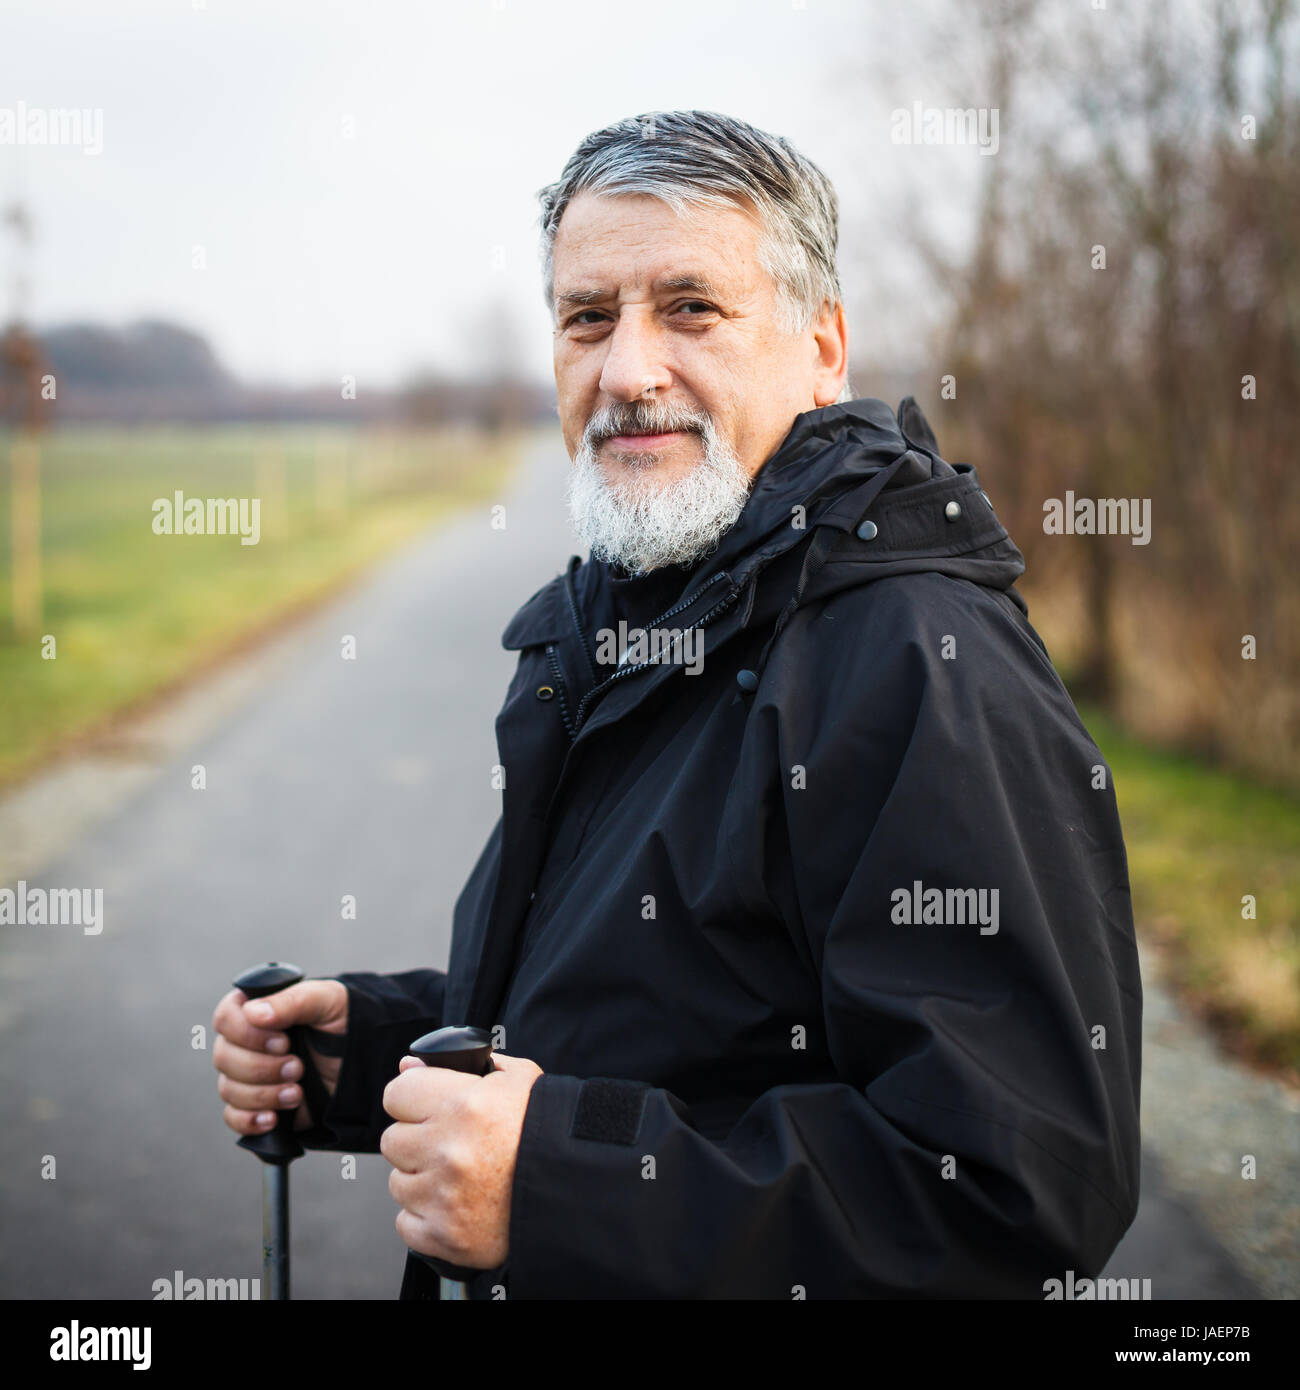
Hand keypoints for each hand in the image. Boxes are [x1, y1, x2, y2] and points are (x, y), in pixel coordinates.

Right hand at [212, 978, 348, 1137]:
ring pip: (229, 1089)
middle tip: (298, 1068)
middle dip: (262, 1068)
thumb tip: (253, 1013)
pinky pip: (233, 1117)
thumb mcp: (326, 1000)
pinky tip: (273, 1119)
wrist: (362, 1058)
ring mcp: (247, 1074)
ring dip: (263, 1094)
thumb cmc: (341, 1020)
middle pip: (224, 1058)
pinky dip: (249, 1120)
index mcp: (255, 1009)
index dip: (248, 1034)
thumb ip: (292, 1002)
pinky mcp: (256, 1104)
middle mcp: (244, 1042)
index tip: (283, 1042)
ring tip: (297, 1093)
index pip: (225, 1018)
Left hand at [381, 1052, 542, 1269]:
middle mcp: (448, 1150)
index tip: (424, 1106)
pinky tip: (454, 1204)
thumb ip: (460, 1064)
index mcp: (464, 1105)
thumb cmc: (545, 1130)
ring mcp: (443, 1197)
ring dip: (421, 1179)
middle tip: (449, 1143)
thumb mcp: (517, 1079)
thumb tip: (410, 1067)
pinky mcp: (444, 1236)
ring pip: (398, 1183)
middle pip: (393, 1140)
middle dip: (417, 1139)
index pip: (396, 1093)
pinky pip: (406, 1223)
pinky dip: (425, 1216)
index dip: (412, 1097)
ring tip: (457, 1175)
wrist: (575, 1188)